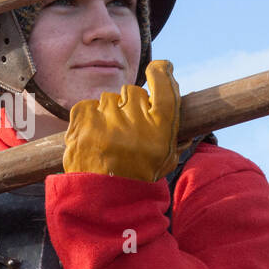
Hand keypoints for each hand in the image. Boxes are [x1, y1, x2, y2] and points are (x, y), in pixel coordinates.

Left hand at [63, 60, 182, 181]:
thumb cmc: (139, 179)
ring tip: (108, 138)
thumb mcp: (166, 158)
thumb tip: (185, 107)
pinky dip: (89, 117)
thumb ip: (176, 133)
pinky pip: (87, 105)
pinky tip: (93, 136)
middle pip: (134, 91)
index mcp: (160, 127)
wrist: (105, 201)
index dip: (161, 71)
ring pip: (109, 98)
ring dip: (109, 113)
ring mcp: (107, 120)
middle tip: (127, 127)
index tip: (159, 67)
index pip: (164, 86)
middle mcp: (135, 119)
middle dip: (131, 104)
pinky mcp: (83, 122)